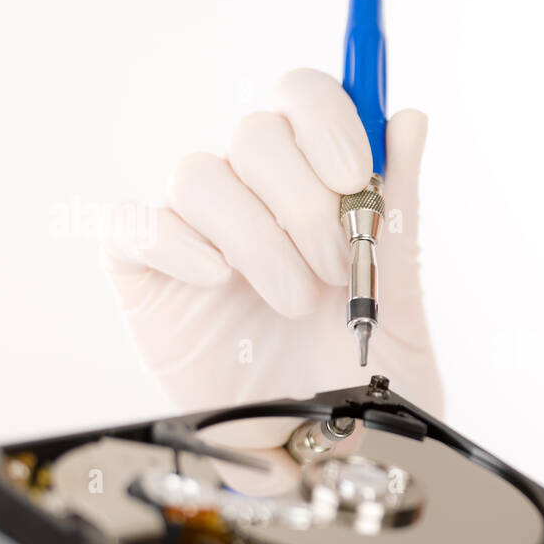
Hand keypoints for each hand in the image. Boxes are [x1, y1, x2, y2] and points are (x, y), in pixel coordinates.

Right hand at [101, 68, 441, 448]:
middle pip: (256, 133)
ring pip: (200, 174)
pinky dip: (175, 243)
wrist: (319, 447)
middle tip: (335, 267)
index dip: (327, 120)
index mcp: (313, 183)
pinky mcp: (146, 271)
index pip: (303, 96)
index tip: (355, 175)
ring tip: (292, 301)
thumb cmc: (359, 372)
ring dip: (256, 239)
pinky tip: (218, 282)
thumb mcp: (400, 294)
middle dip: (303, 201)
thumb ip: (399, 205)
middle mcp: (252, 195)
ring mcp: (195, 231)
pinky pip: (134, 224)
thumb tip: (410, 117)